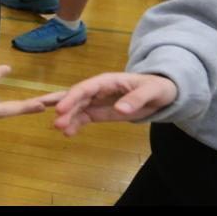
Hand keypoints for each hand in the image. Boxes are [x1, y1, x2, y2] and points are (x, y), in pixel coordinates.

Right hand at [45, 71, 176, 135]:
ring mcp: (96, 101)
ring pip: (76, 108)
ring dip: (66, 117)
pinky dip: (74, 124)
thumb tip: (120, 109)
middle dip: (63, 106)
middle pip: (75, 96)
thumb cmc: (157, 88)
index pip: (85, 88)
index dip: (72, 98)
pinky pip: (83, 118)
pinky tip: (68, 134)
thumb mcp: (151, 92)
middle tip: (55, 121)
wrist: (161, 95)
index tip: (61, 109)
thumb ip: (136, 99)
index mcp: (107, 81)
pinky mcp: (98, 112)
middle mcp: (97, 90)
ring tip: (59, 129)